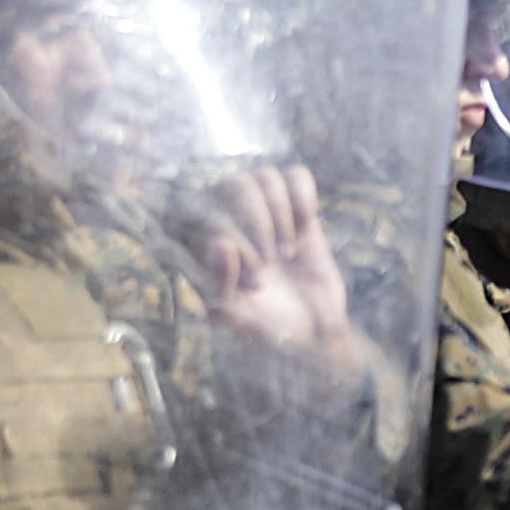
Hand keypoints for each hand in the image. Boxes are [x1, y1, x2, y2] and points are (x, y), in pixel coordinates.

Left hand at [195, 161, 353, 357]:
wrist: (311, 334)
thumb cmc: (265, 329)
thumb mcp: (236, 319)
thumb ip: (219, 285)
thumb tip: (220, 244)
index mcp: (202, 241)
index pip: (198, 206)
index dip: (220, 228)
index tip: (244, 270)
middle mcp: (229, 218)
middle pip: (232, 184)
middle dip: (254, 223)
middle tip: (268, 266)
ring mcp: (264, 211)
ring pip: (264, 177)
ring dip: (279, 215)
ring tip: (287, 254)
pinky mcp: (297, 210)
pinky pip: (296, 175)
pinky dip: (303, 198)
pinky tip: (305, 228)